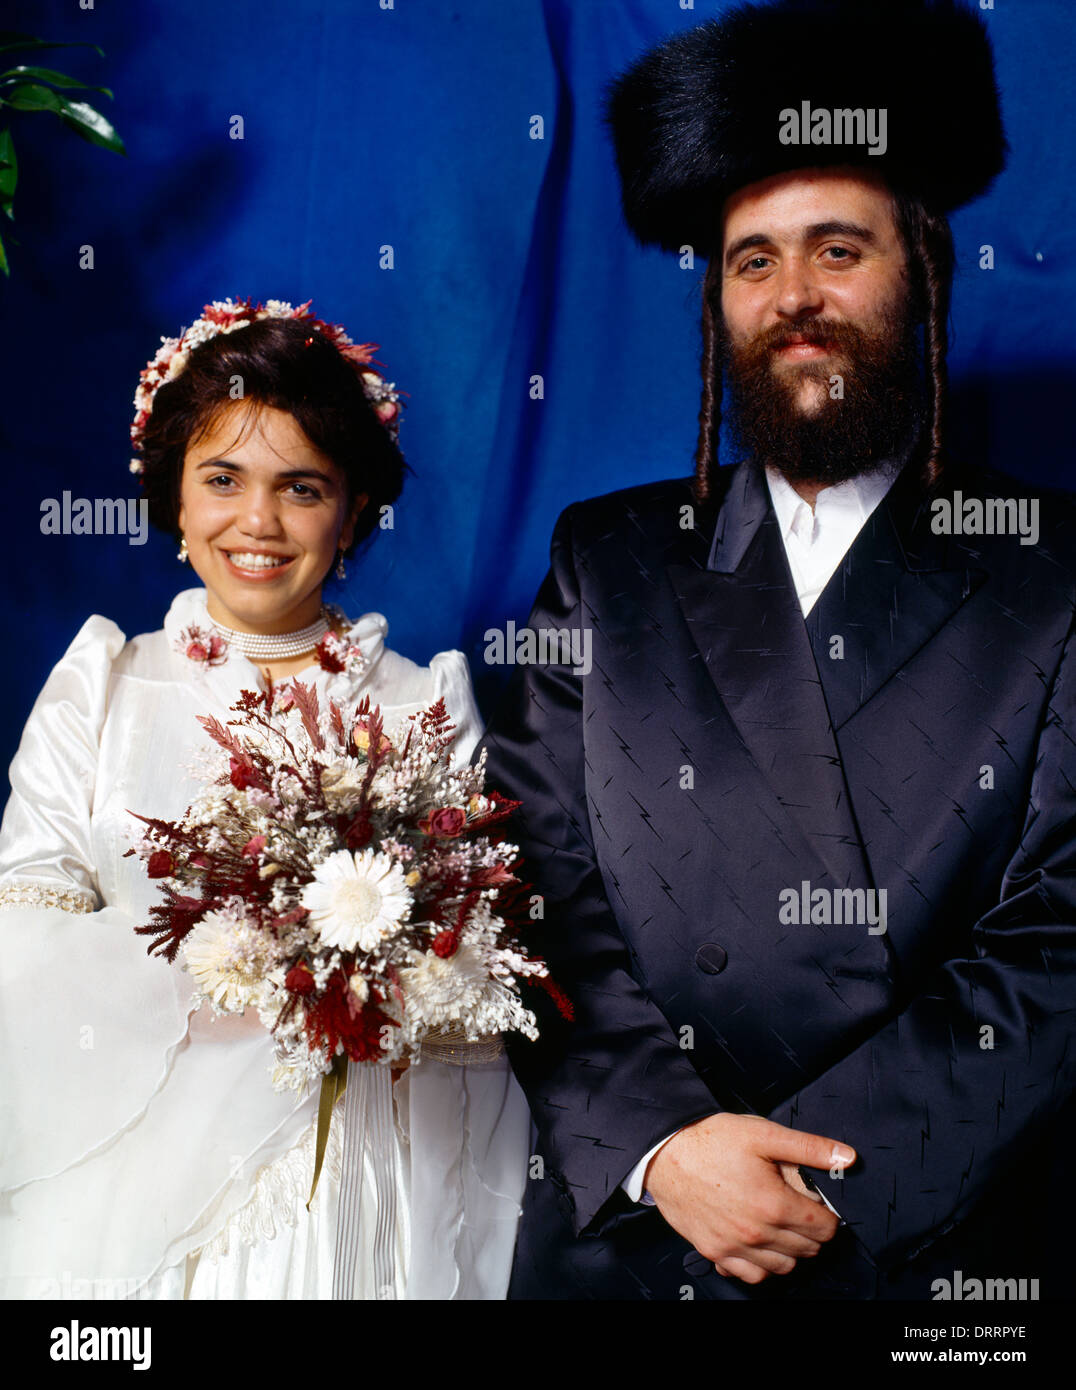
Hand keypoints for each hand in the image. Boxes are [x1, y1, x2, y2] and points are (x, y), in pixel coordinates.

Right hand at [644, 1113, 854, 1283]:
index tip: (819, 1205)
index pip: (824, 1229)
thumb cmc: (711, 1140)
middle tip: (800, 1210)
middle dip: (811, 1232)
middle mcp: (756, 1233)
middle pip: (807, 1250)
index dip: (828, 1216)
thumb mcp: (764, 1134)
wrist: (665, 1153)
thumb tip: (846, 1156)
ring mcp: (734, 1246)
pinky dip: (760, 1264)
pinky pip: (750, 1275)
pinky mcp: (714, 1251)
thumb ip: (809, 1147)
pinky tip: (757, 1243)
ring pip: (783, 1267)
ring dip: (790, 1250)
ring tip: (782, 1226)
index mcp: (773, 1204)